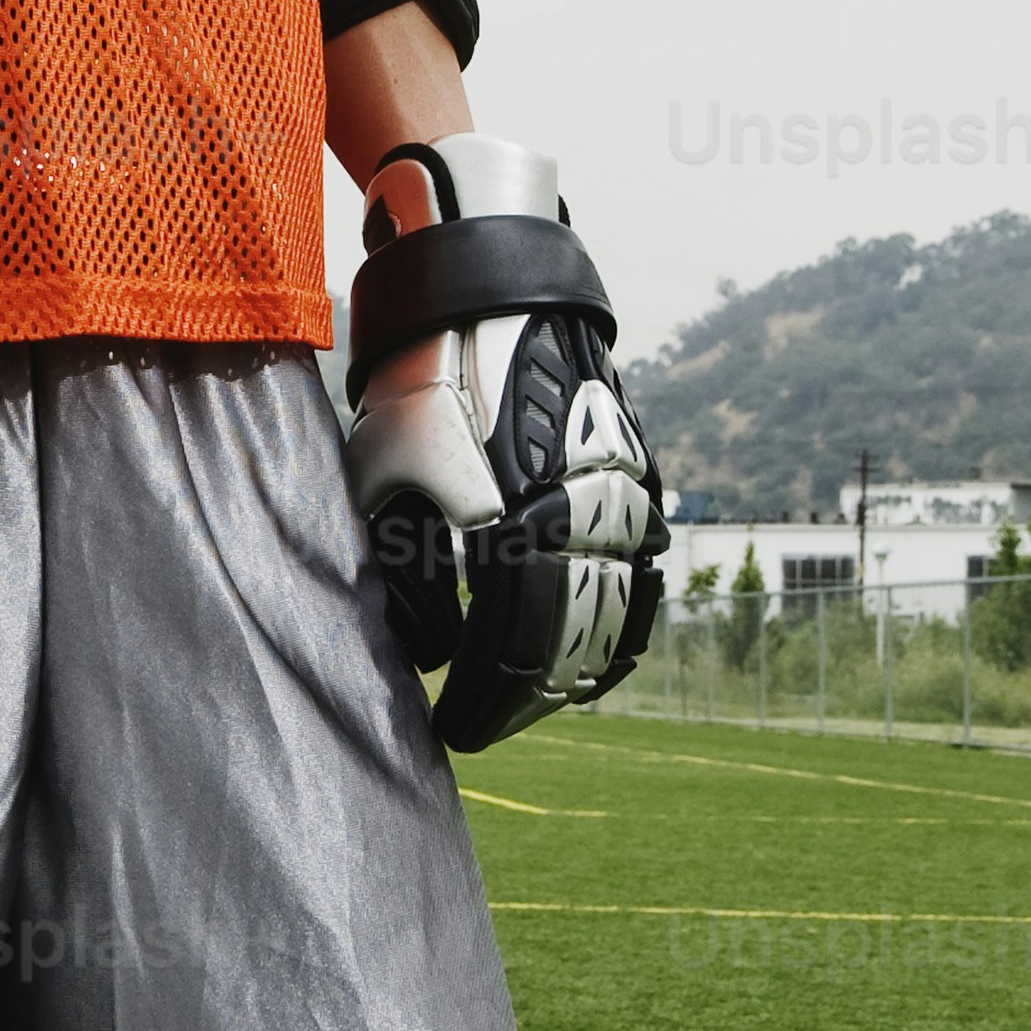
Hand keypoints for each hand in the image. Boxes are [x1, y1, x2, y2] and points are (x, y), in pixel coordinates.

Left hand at [343, 139, 668, 750]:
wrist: (491, 299)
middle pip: (567, 646)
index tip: (453, 731)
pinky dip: (621, 631)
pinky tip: (595, 663)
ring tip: (528, 703)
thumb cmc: (421, 387)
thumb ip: (404, 573)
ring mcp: (621, 503)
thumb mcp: (387, 481)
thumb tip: (428, 652)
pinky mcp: (637, 485)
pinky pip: (644, 581)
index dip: (482, 700)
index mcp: (515, 525)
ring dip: (571, 674)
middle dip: (522, 698)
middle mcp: (581, 522)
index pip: (508, 648)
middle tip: (483, 725)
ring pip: (614, 619)